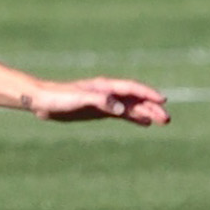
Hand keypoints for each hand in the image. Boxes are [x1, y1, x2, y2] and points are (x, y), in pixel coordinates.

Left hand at [24, 77, 169, 125]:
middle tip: (167, 119)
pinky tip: (144, 122)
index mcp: (104, 86)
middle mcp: (108, 92)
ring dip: (146, 113)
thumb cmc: (59, 97)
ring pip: (131, 107)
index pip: (132, 89)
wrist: (43, 101)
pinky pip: (122, 114)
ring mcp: (105, 101)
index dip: (148, 94)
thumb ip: (101, 101)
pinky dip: (134, 117)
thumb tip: (122, 109)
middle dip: (152, 107)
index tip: (162, 100)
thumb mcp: (79, 99)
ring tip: (163, 121)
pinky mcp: (99, 111)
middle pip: (135, 99)